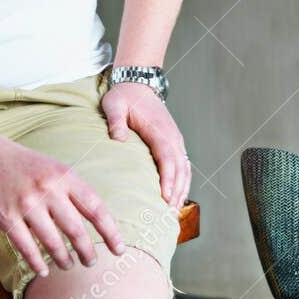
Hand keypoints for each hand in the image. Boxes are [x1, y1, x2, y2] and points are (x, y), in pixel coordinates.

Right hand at [0, 127, 126, 276]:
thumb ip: (71, 190)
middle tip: (91, 262)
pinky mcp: (6, 217)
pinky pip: (26, 247)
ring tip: (68, 265)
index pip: (96, 209)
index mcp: (64, 176)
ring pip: (53, 242)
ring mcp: (26, 204)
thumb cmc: (20, 164)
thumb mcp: (52, 167)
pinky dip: (37, 262)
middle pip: (76, 231)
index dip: (110, 232)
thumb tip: (94, 219)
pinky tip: (42, 270)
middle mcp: (48, 190)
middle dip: (87, 252)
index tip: (118, 250)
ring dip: (64, 259)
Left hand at [101, 81, 190, 209]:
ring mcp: (175, 140)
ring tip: (174, 212)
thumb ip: (116, 121)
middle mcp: (172, 137)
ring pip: (185, 170)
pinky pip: (183, 166)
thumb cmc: (125, 96)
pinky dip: (183, 183)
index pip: (167, 158)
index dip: (168, 179)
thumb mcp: (114, 104)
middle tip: (168, 214)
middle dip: (176, 192)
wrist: (137, 84)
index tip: (166, 197)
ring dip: (182, 190)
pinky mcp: (174, 144)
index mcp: (159, 130)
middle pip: (180, 169)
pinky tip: (177, 198)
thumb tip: (118, 138)